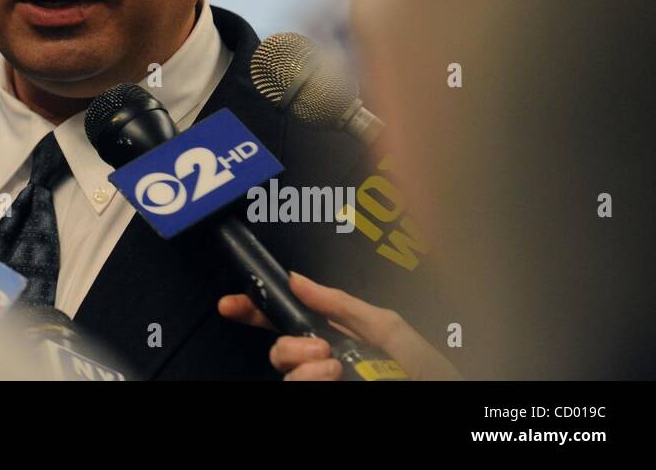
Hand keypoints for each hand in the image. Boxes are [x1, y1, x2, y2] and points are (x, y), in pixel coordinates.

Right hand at [218, 271, 460, 380]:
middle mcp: (331, 362)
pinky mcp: (326, 398)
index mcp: (342, 337)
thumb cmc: (431, 371)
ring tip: (332, 366)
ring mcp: (328, 383)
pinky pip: (297, 388)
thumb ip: (343, 304)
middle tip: (318, 349)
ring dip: (301, 365)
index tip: (232, 305)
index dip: (258, 310)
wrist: (449, 397)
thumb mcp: (391, 326)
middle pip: (280, 348)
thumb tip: (299, 281)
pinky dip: (307, 379)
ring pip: (285, 372)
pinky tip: (330, 376)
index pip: (290, 320)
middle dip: (286, 343)